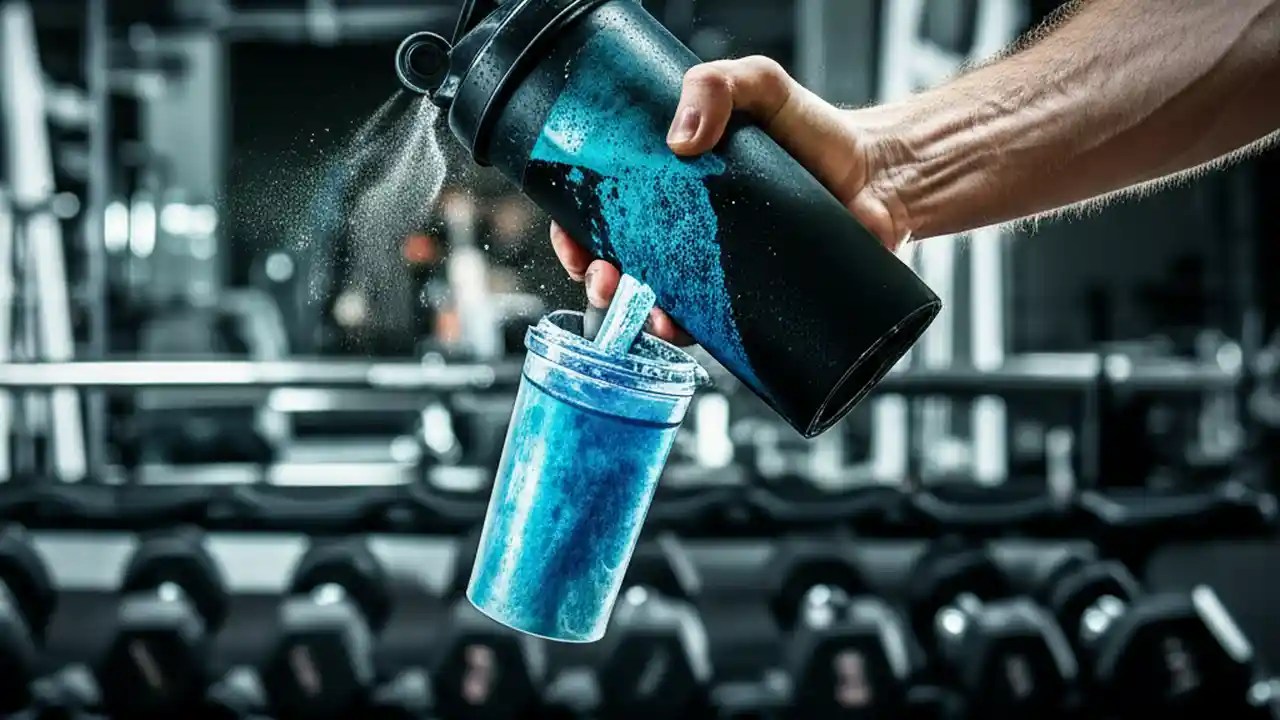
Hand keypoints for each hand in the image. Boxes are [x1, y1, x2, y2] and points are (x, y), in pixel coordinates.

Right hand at [550, 56, 906, 345]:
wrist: (883, 178)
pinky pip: (709, 329)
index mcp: (674, 185)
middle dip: (598, 277)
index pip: (607, 209)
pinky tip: (678, 328)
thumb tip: (678, 140)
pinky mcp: (753, 304)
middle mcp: (689, 231)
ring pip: (657, 301)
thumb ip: (717, 84)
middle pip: (621, 261)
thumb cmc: (820, 132)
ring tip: (641, 306)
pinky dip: (684, 334)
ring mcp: (719, 271)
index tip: (575, 238)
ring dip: (634, 312)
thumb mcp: (761, 84)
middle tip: (603, 276)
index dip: (578, 228)